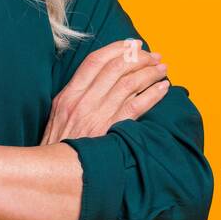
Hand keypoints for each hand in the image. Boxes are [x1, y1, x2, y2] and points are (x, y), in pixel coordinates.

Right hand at [41, 38, 168, 144]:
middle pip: (116, 68)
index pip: (95, 61)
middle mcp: (83, 101)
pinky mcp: (112, 131)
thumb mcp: (58, 117)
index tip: (133, 45)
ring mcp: (97, 116)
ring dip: (150, 72)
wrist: (57, 174)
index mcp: (68, 95)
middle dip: (139, 58)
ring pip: (129, 83)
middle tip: (154, 56)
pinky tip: (163, 88)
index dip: (117, 49)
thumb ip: (75, 98)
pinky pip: (138, 106)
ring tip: (162, 69)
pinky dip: (153, 93)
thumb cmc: (58, 147)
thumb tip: (97, 81)